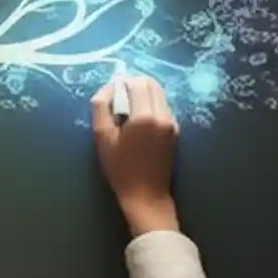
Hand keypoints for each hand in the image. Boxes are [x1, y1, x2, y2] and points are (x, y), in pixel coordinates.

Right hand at [91, 76, 179, 236]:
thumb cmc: (120, 168)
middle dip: (134, 85)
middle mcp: (163, 115)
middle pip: (151, 84)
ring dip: (143, 94)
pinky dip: (150, 105)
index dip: (122, 82)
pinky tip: (138, 122)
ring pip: (159, 94)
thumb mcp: (102, 137)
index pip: (136, 83)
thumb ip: (101, 107)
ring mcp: (173, 122)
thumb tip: (108, 88)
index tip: (110, 93)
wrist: (146, 194)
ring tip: (127, 112)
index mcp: (144, 116)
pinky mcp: (176, 130)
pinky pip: (163, 107)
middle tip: (117, 99)